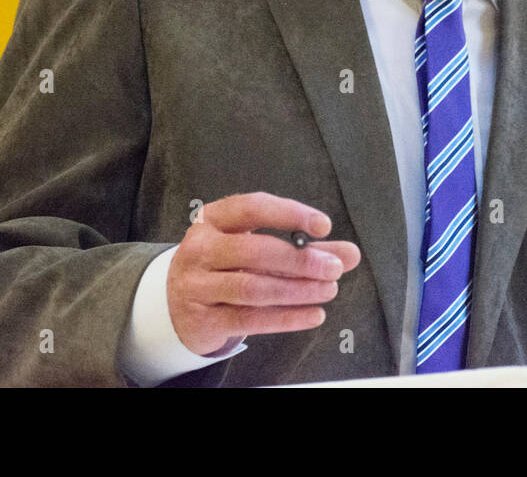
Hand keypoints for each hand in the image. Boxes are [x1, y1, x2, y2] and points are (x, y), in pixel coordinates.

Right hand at [167, 192, 360, 355]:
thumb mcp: (256, 246)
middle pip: (255, 251)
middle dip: (300, 260)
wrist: (175, 303)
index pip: (253, 207)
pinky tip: (314, 314)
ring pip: (253, 288)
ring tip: (328, 290)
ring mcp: (197, 285)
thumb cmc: (226, 265)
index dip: (289, 214)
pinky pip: (250, 319)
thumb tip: (351, 254)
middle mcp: (200, 249)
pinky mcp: (203, 319)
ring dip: (297, 290)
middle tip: (334, 268)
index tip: (324, 225)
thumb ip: (304, 247)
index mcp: (214, 219)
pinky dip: (286, 318)